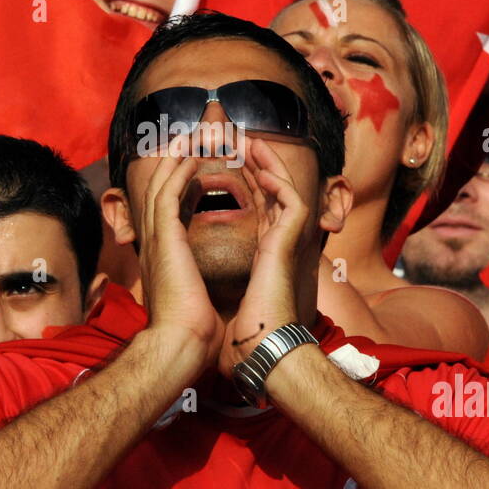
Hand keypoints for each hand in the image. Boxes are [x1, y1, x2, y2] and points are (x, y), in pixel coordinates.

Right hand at [138, 136, 222, 360]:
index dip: (181, 182)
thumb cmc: (193, 332)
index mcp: (162, 255)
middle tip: (194, 135)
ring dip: (178, 155)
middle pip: (159, 187)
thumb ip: (197, 285)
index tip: (197, 164)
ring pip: (161, 183)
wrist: (181, 345)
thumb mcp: (197, 299)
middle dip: (176, 159)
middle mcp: (154, 242)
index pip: (168, 208)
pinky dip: (179, 171)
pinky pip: (169, 193)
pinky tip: (194, 154)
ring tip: (196, 133)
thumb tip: (205, 290)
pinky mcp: (163, 238)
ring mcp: (155, 239)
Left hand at [222, 136, 309, 376]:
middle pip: (272, 192)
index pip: (259, 208)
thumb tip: (196, 300)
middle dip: (257, 163)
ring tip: (249, 139)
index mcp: (262, 255)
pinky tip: (259, 165)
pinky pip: (292, 199)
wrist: (252, 349)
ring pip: (284, 187)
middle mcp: (276, 244)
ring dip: (268, 161)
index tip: (228, 162)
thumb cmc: (237, 337)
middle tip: (238, 139)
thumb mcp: (219, 302)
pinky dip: (278, 179)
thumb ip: (215, 293)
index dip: (246, 182)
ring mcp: (285, 242)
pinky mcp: (289, 242)